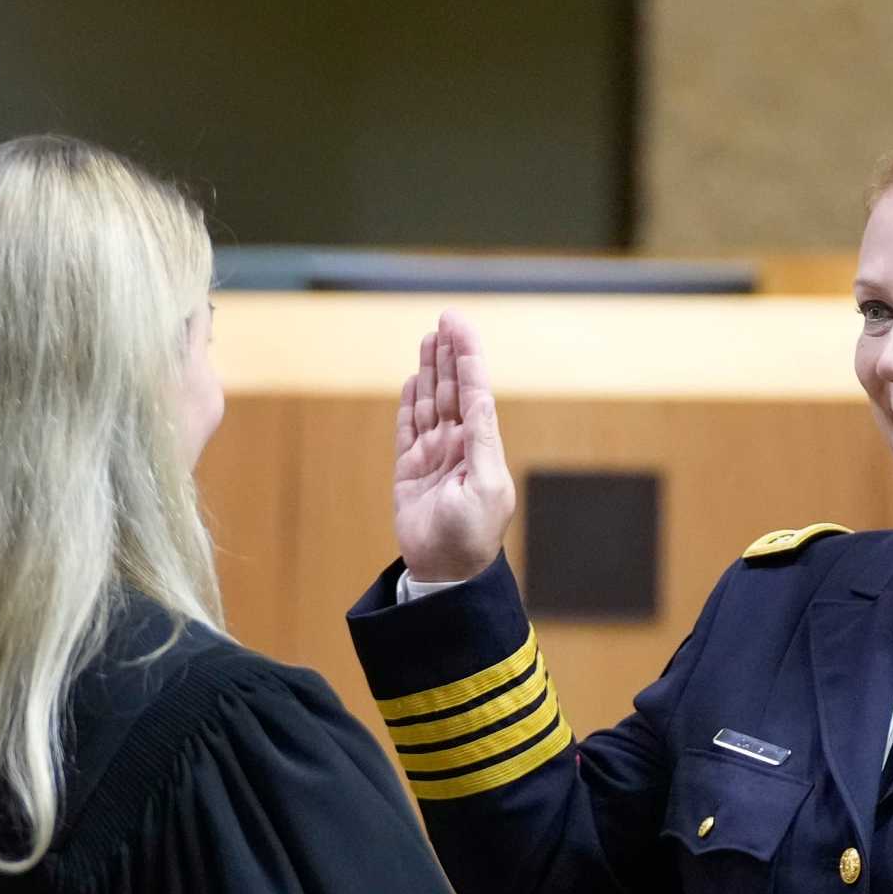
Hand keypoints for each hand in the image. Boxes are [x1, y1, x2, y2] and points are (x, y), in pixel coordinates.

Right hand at [392, 312, 515, 582]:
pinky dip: (409, 404)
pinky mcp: (410, 470)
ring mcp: (433, 457)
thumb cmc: (472, 536)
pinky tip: (413, 380)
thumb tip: (480, 396)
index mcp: (481, 447)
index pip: (474, 390)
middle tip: (444, 320)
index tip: (457, 324)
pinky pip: (407, 429)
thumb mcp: (485, 487)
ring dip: (430, 371)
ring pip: (430, 403)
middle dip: (449, 355)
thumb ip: (482, 440)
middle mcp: (458, 446)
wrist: (445, 572)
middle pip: (452, 389)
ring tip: (430, 340)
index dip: (466, 355)